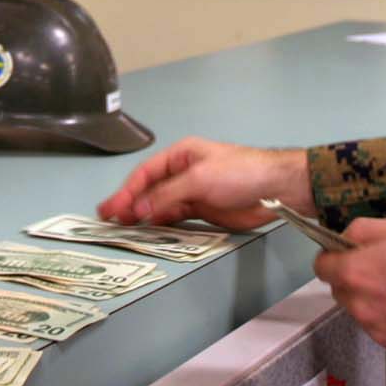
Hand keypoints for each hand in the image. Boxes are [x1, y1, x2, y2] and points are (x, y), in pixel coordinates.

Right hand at [97, 136, 312, 230]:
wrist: (276, 189)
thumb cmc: (240, 173)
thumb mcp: (200, 179)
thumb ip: (167, 194)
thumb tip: (138, 207)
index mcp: (182, 155)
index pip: (146, 173)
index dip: (127, 190)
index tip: (111, 207)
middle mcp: (184, 173)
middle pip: (150, 190)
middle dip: (130, 203)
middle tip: (109, 220)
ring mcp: (193, 192)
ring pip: (161, 205)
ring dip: (143, 215)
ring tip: (124, 228)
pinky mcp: (204, 210)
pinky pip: (176, 217)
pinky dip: (161, 223)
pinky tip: (149, 230)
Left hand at [313, 217, 385, 362]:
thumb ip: (365, 230)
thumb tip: (345, 238)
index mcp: (355, 273)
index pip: (321, 266)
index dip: (335, 256)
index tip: (353, 252)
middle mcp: (359, 307)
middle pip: (342, 291)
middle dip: (356, 279)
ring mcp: (378, 333)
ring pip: (363, 312)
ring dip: (375, 301)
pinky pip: (385, 329)